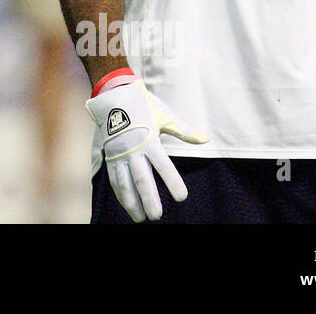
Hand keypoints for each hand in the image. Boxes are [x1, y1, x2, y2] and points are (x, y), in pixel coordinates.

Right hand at [86, 76, 207, 221]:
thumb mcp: (164, 115)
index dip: (172, 181)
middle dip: (149, 199)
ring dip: (132, 202)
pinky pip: (114, 178)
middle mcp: (133, 149)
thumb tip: (205, 139)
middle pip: (142, 179)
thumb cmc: (142, 106)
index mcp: (149, 139)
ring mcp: (120, 154)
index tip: (181, 197)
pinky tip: (127, 205)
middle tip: (157, 216)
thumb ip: (183, 131)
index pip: (163, 165)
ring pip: (125, 182)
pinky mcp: (111, 156)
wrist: (113, 96)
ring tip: (140, 218)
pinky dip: (120, 194)